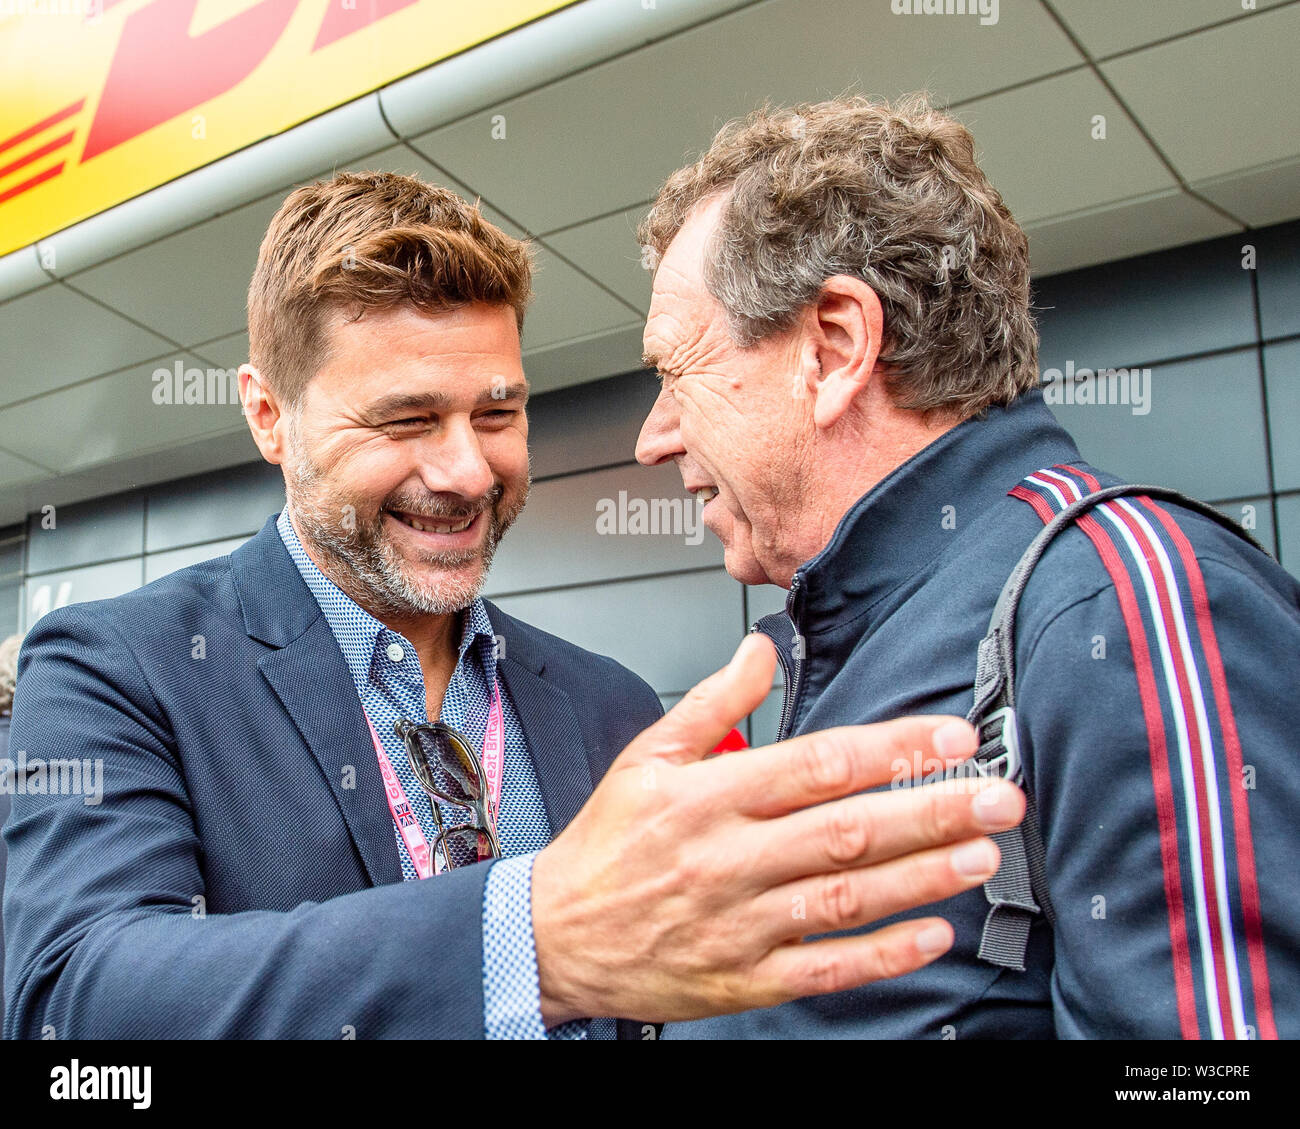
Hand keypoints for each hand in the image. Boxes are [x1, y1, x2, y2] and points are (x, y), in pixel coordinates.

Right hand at [531, 633, 1024, 1024]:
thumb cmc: (608, 844)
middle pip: (845, 831)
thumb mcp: (646, 757)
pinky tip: (934, 932)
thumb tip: (761, 650)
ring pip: (844, 897)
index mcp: (707, 797)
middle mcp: (728, 858)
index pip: (816, 764)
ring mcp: (739, 923)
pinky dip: (883, 953)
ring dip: (920, 876)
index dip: (891, 750)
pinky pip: (825, 968)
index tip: (951, 738)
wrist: (556, 935)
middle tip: (999, 796)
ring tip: (980, 853)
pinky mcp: (746, 979)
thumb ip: (713, 703)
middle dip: (930, 811)